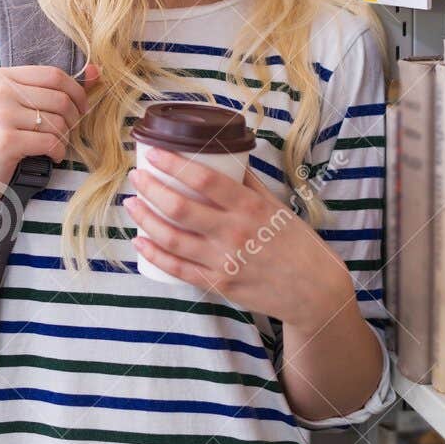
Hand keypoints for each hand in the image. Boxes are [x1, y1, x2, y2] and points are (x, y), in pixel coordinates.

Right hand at [0, 62, 99, 186]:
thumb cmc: (2, 141)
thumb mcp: (22, 108)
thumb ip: (56, 88)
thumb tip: (96, 71)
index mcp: (1, 77)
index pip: (54, 74)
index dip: (77, 92)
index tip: (81, 109)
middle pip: (60, 98)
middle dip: (73, 119)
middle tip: (66, 133)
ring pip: (57, 121)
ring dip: (64, 138)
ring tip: (53, 146)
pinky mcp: (5, 140)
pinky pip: (51, 142)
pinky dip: (57, 152)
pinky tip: (50, 157)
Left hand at [122, 146, 353, 332]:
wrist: (313, 289)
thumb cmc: (295, 242)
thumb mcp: (275, 206)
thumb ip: (248, 183)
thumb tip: (223, 156)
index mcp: (250, 207)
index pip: (203, 179)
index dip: (172, 164)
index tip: (153, 154)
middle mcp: (235, 233)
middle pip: (180, 208)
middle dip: (150, 189)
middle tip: (136, 178)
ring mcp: (225, 261)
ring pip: (172, 239)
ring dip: (145, 219)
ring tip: (132, 204)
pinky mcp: (219, 284)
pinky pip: (178, 269)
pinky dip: (155, 254)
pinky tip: (140, 241)